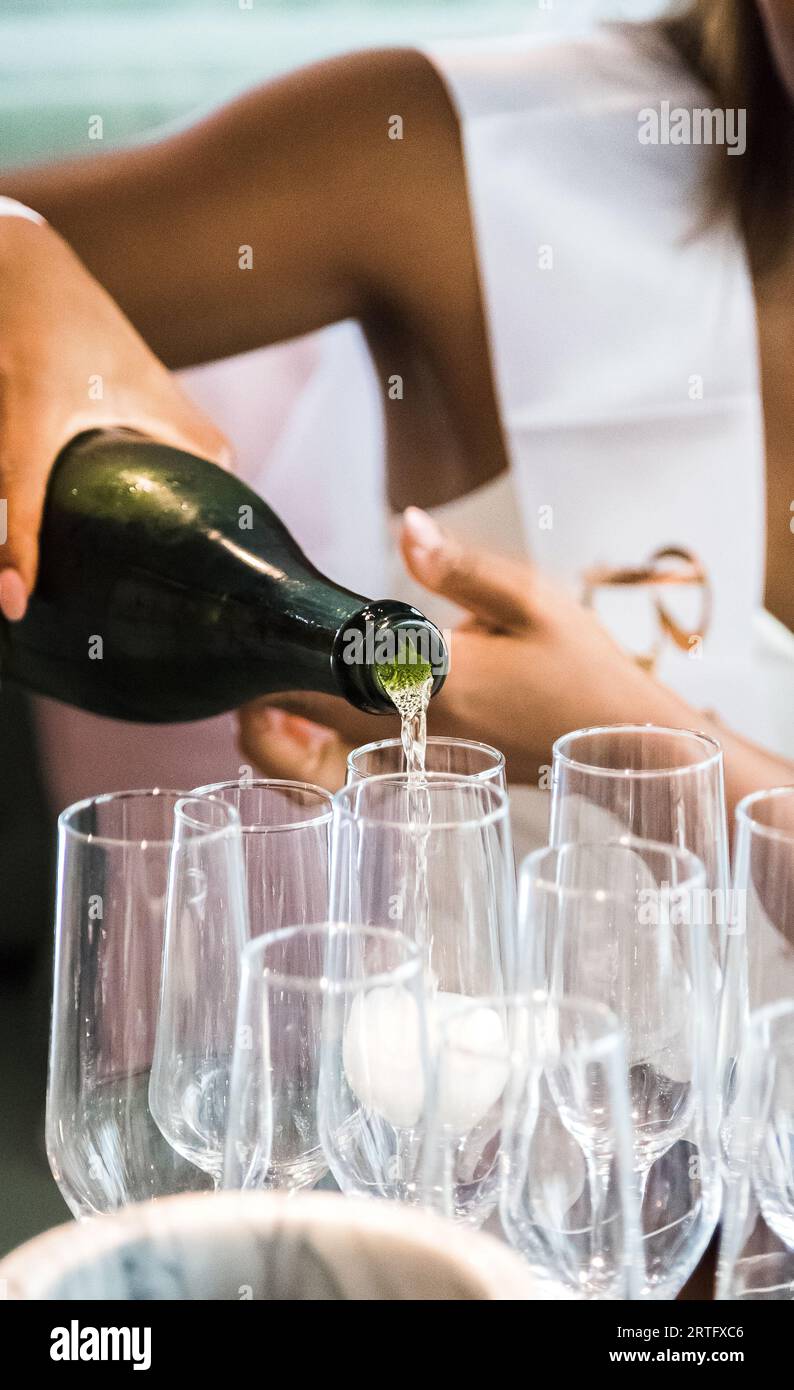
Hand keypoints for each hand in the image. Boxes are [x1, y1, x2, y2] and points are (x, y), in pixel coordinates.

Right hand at [0, 217, 229, 618]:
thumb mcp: (141, 376)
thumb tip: (231, 498)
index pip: (16, 491)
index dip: (12, 552)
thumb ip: (189, 436)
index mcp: (35, 409)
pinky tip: (0, 552)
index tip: (15, 604)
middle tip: (7, 611)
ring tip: (8, 591)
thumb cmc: (78, 324)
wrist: (7, 260)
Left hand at [238, 508, 693, 787]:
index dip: (267, 660)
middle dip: (257, 703)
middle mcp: (410, 734)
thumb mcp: (531, 602)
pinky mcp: (425, 786)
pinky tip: (318, 732)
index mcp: (428, 682)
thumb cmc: (581, 667)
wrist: (624, 742)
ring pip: (314, 776)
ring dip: (280, 745)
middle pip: (298, 735)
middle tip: (247, 660)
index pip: (319, 676)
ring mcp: (414, 770)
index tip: (244, 632)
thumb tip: (406, 523)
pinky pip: (348, 791)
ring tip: (276, 702)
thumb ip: (461, 567)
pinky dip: (316, 769)